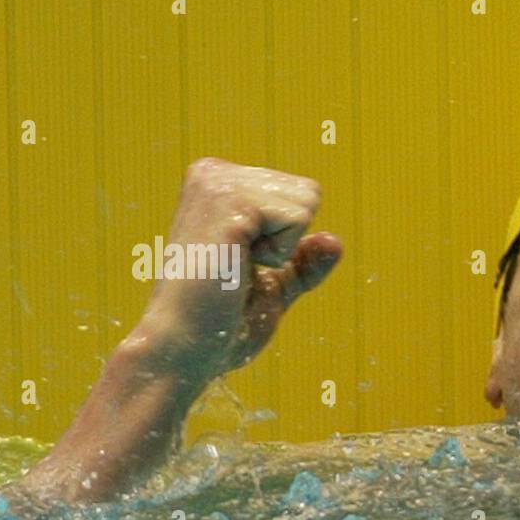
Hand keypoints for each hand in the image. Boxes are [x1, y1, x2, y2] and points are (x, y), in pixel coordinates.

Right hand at [131, 157, 341, 382]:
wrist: (183, 348)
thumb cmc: (220, 324)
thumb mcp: (274, 289)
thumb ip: (302, 264)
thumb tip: (335, 241)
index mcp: (220, 185)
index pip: (303, 196)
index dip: (288, 244)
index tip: (243, 266)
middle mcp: (214, 171)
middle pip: (309, 193)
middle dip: (289, 244)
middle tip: (238, 269)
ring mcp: (217, 181)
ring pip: (306, 203)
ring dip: (282, 249)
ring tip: (234, 267)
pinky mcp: (228, 200)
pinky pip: (297, 217)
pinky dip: (279, 253)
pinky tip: (237, 264)